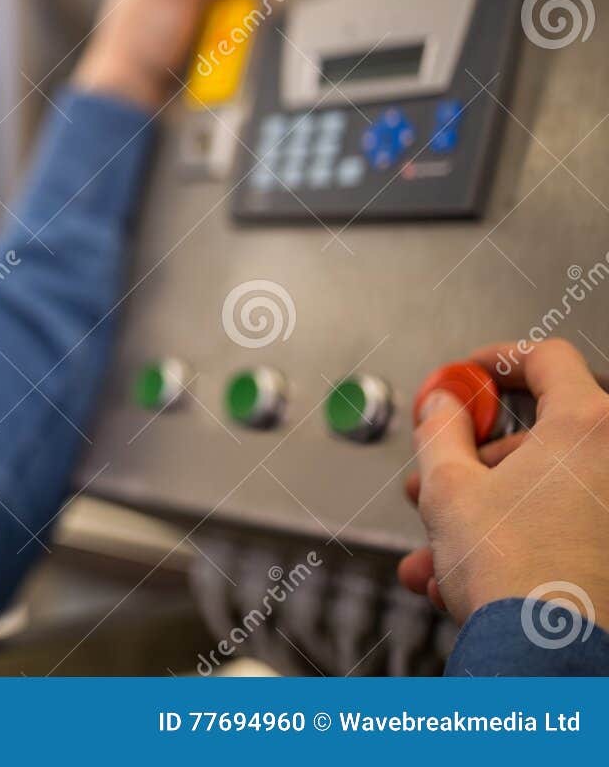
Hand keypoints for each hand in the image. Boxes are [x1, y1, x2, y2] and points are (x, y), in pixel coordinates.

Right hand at [400, 339, 608, 623]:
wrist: (551, 662)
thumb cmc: (513, 574)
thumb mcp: (448, 487)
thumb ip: (440, 429)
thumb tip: (444, 404)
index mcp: (587, 426)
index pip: (547, 359)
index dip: (496, 361)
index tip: (468, 377)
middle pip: (543, 436)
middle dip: (475, 460)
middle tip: (437, 476)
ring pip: (548, 494)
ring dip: (485, 515)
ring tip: (435, 552)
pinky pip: (566, 533)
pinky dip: (517, 548)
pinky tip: (464, 582)